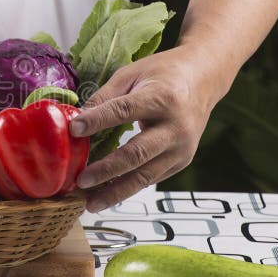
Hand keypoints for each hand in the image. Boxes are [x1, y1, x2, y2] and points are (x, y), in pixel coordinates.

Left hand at [70, 45, 230, 211]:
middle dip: (106, 170)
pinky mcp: (181, 161)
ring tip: (90, 202)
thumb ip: (105, 97)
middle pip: (137, 153)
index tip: (73, 130)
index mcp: (162, 98)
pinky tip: (107, 194)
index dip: (97, 121)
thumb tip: (76, 119)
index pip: (124, 111)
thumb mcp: (132, 74)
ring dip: (115, 191)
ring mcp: (181, 147)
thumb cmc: (163, 74)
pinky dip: (128, 188)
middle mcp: (175, 126)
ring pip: (145, 175)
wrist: (203, 79)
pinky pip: (151, 178)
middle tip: (81, 180)